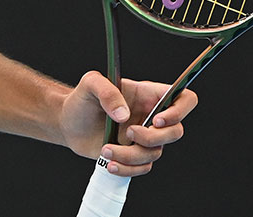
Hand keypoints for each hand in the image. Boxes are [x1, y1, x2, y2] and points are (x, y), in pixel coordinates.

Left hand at [59, 71, 197, 176]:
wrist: (68, 124)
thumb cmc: (81, 100)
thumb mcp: (90, 84)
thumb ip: (106, 91)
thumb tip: (123, 116)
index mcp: (148, 95)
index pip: (183, 99)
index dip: (179, 111)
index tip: (156, 120)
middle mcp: (151, 117)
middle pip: (176, 131)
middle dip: (153, 137)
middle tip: (129, 132)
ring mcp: (144, 138)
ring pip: (156, 153)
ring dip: (131, 155)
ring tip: (106, 148)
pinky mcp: (134, 155)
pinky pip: (143, 168)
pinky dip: (127, 169)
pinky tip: (109, 162)